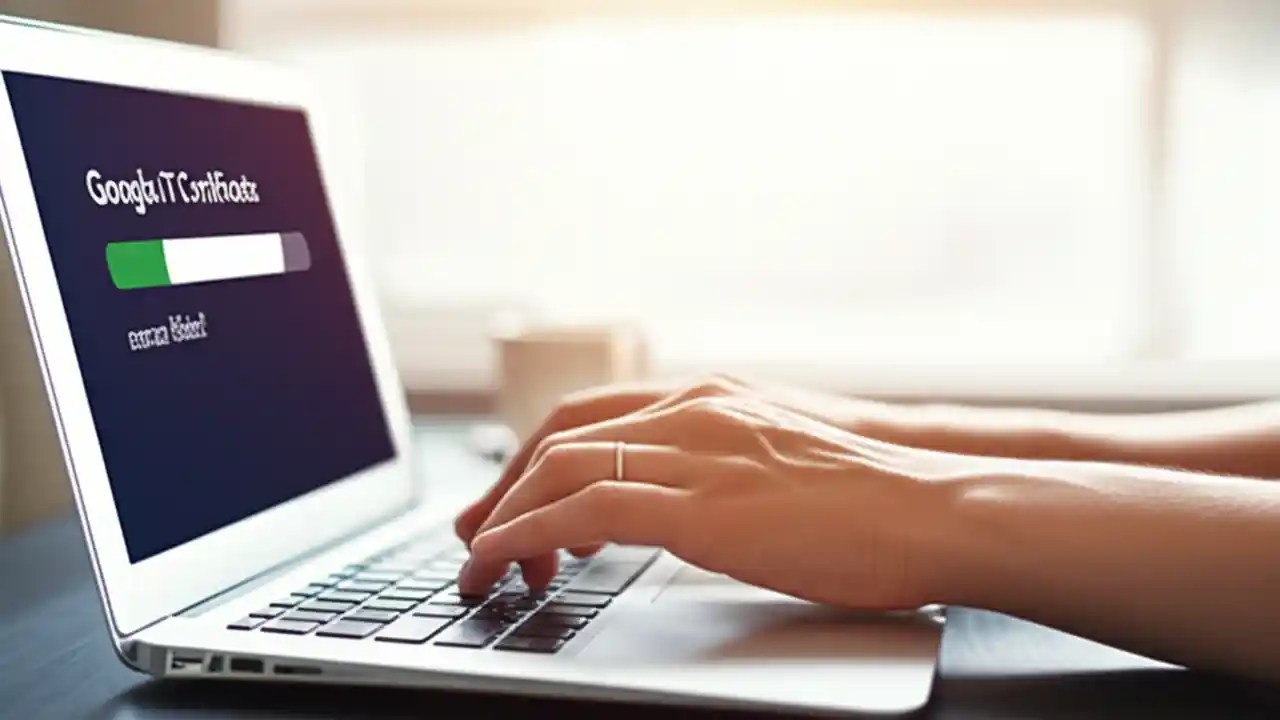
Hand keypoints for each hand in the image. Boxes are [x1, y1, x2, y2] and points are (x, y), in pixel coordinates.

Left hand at [458, 392, 964, 609]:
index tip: (509, 500)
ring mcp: (692, 453)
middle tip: (477, 536)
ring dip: (505, 516)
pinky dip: (527, 532)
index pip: (589, 416)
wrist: (932, 509)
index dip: (534, 458)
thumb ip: (723, 467)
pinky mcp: (697, 506)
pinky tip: (506, 560)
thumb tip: (685, 503)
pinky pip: (582, 509)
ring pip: (558, 468)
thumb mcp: (780, 463)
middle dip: (503, 486)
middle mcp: (689, 412)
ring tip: (484, 564)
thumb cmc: (872, 501)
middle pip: (558, 434)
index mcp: (708, 398)